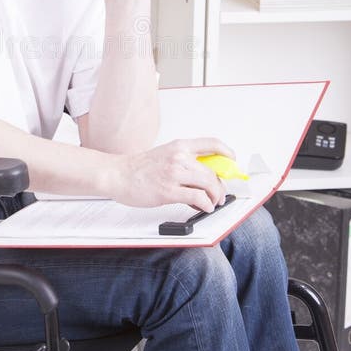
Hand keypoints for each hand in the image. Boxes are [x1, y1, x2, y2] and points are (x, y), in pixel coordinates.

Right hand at [109, 138, 235, 210]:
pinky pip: (198, 197)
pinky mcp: (169, 191)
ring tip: (212, 203)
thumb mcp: (164, 154)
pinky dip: (206, 204)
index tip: (232, 161)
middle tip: (220, 195)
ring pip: (209, 184)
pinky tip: (204, 207)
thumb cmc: (138, 168)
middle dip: (221, 186)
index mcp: (179, 146)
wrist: (118, 174)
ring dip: (215, 197)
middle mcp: (179, 157)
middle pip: (213, 171)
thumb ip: (184, 161)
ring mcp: (174, 174)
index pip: (211, 143)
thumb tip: (203, 176)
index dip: (227, 152)